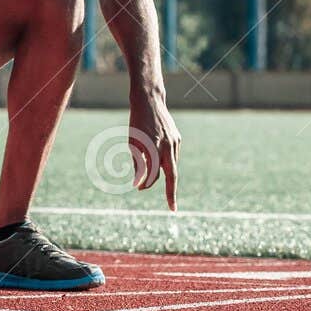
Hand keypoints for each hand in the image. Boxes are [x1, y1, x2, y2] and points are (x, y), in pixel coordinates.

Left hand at [129, 90, 179, 209]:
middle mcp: (168, 146)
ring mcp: (175, 142)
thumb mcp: (132, 143)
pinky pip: (172, 156)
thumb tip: (139, 183)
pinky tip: (160, 161)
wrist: (149, 101)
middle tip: (172, 209)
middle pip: (172, 175)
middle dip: (171, 193)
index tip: (139, 188)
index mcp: (154, 147)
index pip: (153, 174)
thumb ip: (138, 163)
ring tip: (157, 179)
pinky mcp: (178, 138)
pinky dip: (166, 162)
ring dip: (165, 174)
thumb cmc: (136, 123)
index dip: (146, 183)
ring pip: (172, 165)